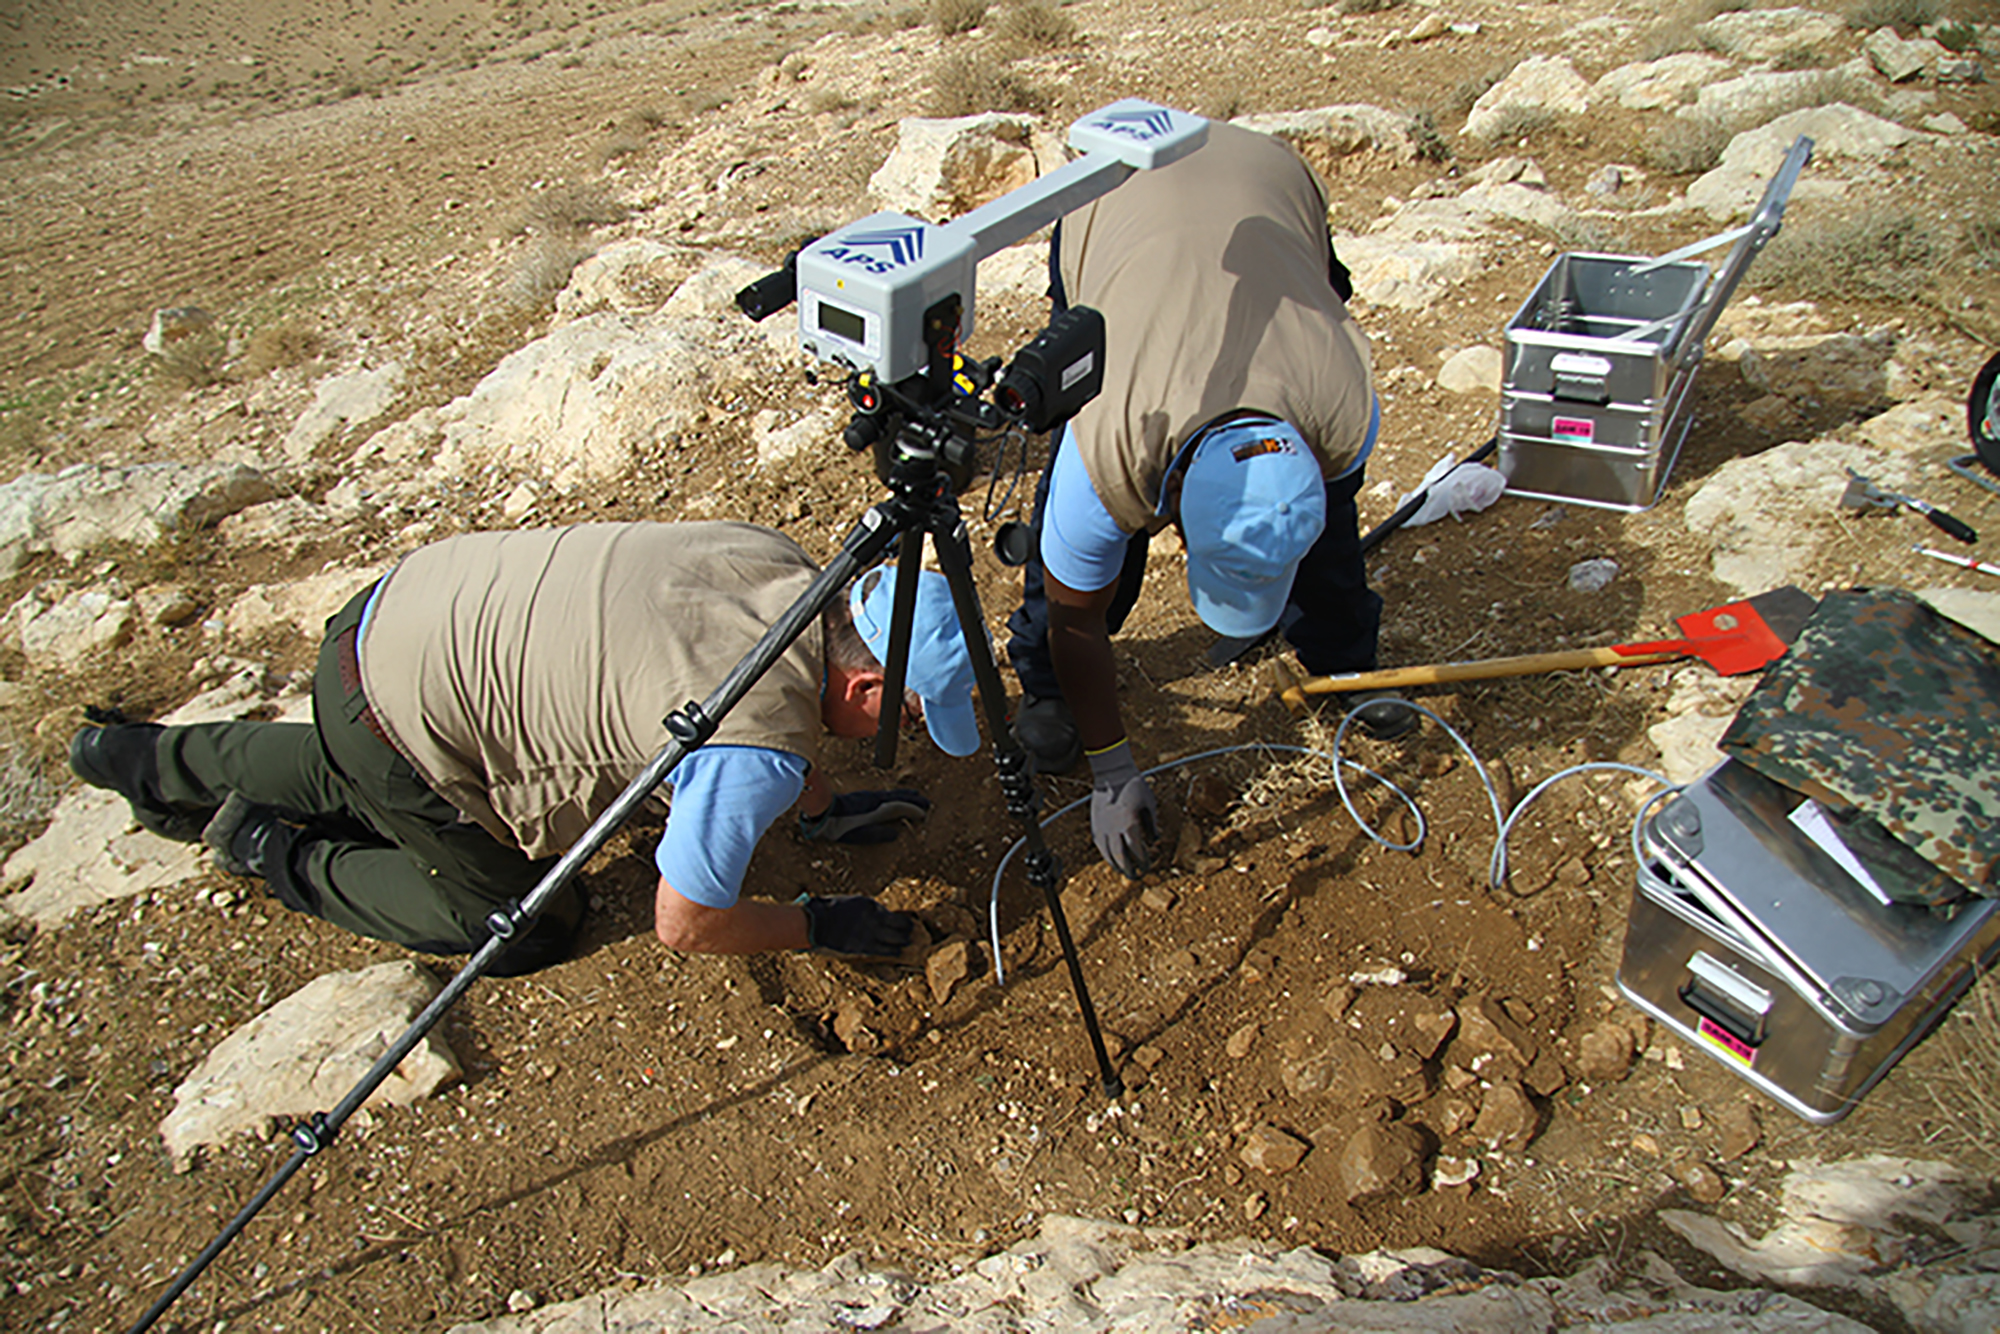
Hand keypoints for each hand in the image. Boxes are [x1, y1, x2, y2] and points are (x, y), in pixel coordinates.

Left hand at [798, 788, 930, 844]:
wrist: (821, 812)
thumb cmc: (839, 827)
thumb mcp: (859, 835)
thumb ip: (878, 834)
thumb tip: (895, 834)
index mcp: (877, 809)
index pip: (901, 807)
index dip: (914, 810)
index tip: (925, 814)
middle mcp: (875, 799)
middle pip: (899, 797)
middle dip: (914, 800)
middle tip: (927, 803)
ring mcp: (869, 796)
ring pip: (892, 793)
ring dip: (905, 794)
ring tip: (916, 794)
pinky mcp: (862, 796)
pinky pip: (885, 793)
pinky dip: (895, 794)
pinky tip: (894, 796)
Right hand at [799, 895, 914, 956]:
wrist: (817, 922)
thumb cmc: (830, 911)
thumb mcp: (851, 903)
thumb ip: (866, 909)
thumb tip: (878, 915)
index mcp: (869, 905)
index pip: (888, 913)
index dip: (898, 919)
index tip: (904, 921)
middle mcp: (872, 918)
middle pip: (895, 925)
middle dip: (905, 928)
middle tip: (912, 931)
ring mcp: (869, 933)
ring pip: (893, 938)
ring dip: (902, 940)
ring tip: (908, 942)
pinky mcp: (863, 946)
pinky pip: (882, 949)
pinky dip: (892, 951)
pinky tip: (898, 952)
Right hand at [1087, 739, 1156, 878]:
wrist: (1113, 773)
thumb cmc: (1134, 786)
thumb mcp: (1149, 804)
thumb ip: (1152, 825)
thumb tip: (1155, 840)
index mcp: (1130, 825)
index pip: (1137, 851)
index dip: (1142, 861)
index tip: (1147, 866)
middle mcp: (1114, 829)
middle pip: (1120, 857)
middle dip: (1128, 869)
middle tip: (1135, 876)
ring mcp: (1102, 827)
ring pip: (1107, 853)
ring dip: (1115, 864)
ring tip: (1122, 870)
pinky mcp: (1095, 823)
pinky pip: (1099, 844)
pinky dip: (1105, 853)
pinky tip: (1110, 856)